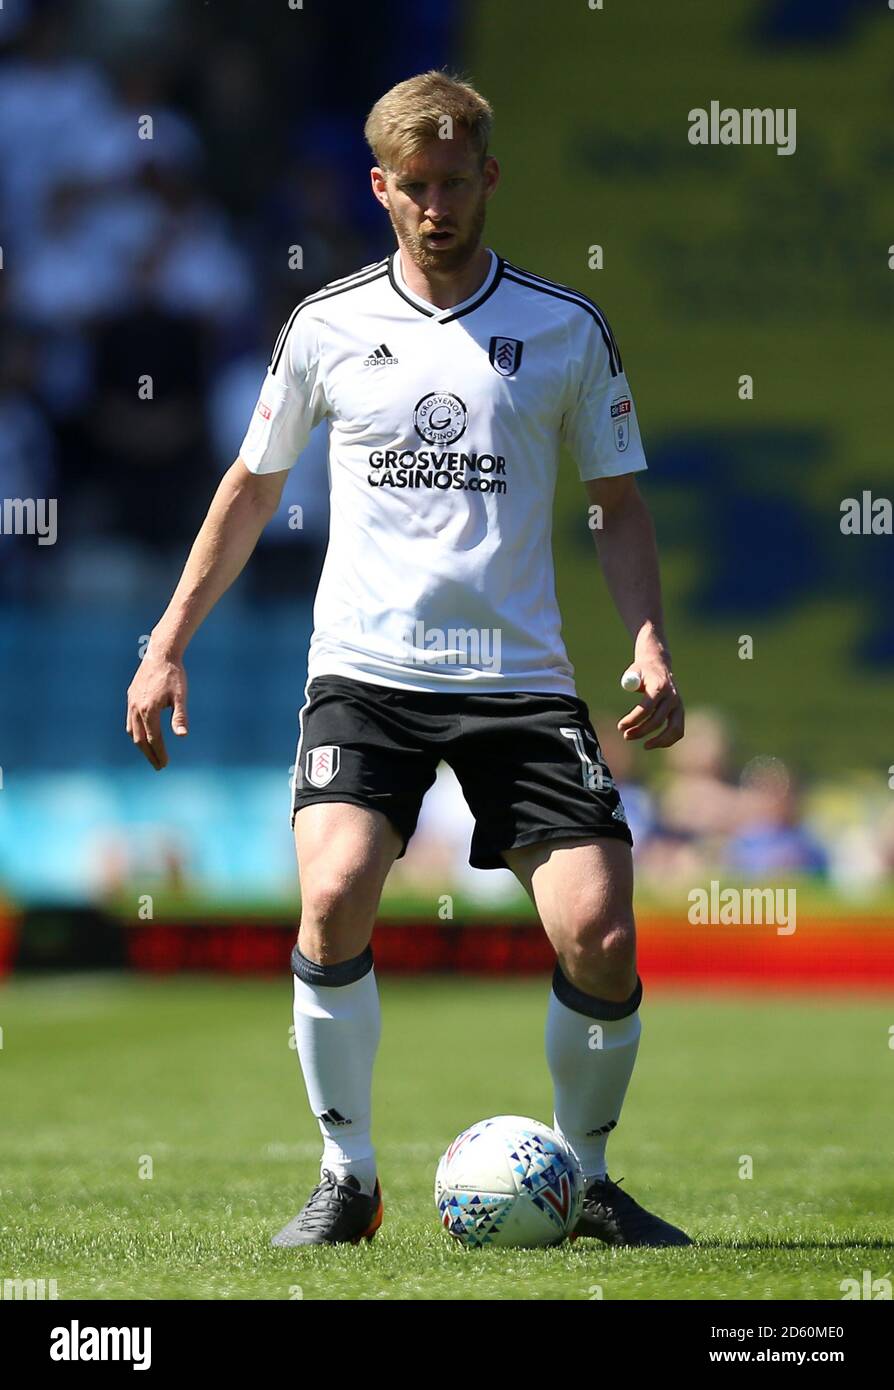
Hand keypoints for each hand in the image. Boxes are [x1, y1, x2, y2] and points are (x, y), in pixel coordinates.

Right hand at [125, 643, 188, 769]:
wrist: (160, 653)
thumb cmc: (174, 674)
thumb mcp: (181, 696)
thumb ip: (180, 716)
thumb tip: (182, 736)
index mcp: (149, 710)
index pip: (154, 739)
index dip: (159, 753)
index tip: (165, 764)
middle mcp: (136, 708)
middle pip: (140, 739)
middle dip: (149, 754)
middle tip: (159, 766)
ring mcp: (131, 702)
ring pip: (132, 731)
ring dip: (141, 745)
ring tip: (151, 754)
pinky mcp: (131, 697)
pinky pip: (130, 720)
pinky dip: (135, 732)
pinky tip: (142, 735)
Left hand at [617, 654, 683, 749]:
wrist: (659, 666)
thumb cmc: (642, 671)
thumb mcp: (634, 671)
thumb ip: (630, 678)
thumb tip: (627, 686)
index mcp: (660, 686)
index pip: (647, 707)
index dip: (633, 719)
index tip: (620, 726)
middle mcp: (672, 697)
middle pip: (658, 720)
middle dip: (640, 731)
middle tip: (625, 735)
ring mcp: (678, 705)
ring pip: (674, 729)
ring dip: (659, 741)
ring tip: (644, 746)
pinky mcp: (680, 712)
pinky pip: (678, 731)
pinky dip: (668, 740)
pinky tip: (654, 743)